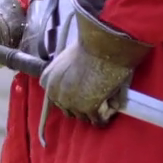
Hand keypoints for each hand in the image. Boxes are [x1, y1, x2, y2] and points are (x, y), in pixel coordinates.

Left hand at [39, 8, 151, 124]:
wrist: (103, 42)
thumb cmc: (91, 44)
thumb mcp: (69, 58)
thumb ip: (68, 74)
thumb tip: (80, 86)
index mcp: (48, 79)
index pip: (57, 98)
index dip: (74, 95)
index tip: (85, 90)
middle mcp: (55, 93)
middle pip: (70, 110)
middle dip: (83, 105)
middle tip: (99, 95)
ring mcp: (71, 102)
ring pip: (84, 117)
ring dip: (96, 111)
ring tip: (108, 98)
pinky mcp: (88, 108)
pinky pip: (99, 120)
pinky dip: (107, 115)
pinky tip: (114, 102)